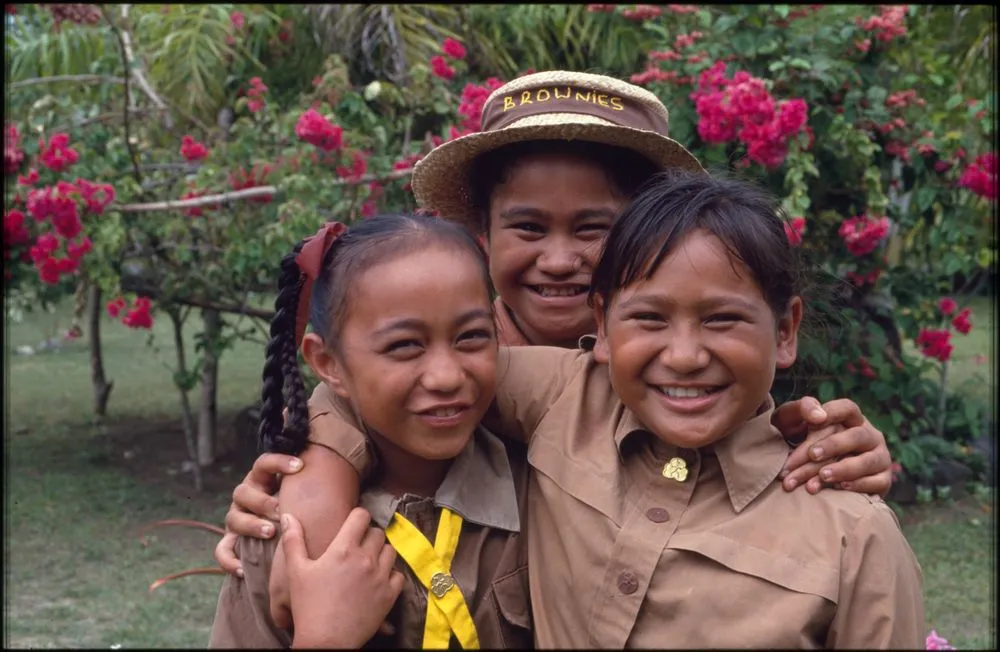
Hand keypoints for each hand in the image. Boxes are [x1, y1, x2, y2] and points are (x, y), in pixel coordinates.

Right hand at [215, 453, 302, 576]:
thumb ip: (312, 491)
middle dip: (262, 500)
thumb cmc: (301, 514)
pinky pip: (223, 550)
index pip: (263, 464)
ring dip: (251, 525)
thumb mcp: (304, 501)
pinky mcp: (231, 542)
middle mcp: (247, 498)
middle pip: (243, 492)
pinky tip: (243, 568)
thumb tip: (344, 480)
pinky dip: (229, 559)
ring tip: (270, 532)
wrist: (281, 544)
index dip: (278, 463)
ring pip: (233, 519)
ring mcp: (237, 519)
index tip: (300, 466)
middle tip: (281, 508)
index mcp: (263, 481)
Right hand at [284, 508, 403, 648]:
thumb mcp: (295, 571)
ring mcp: (380, 577)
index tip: (353, 523)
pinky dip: (391, 575)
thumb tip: (289, 516)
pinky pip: (398, 575)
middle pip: (377, 533)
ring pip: (390, 551)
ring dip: (381, 553)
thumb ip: (293, 541)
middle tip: (358, 545)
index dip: (358, 516)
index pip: (361, 516)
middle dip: (368, 535)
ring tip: (368, 561)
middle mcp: (365, 559)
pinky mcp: (389, 595)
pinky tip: (378, 580)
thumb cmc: (308, 606)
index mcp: (343, 549)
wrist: (325, 640)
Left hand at [776, 397, 892, 495]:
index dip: (832, 412)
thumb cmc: (800, 444)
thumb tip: (818, 415)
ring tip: (822, 475)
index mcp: (850, 419)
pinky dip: (858, 485)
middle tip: (811, 455)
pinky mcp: (883, 480)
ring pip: (867, 461)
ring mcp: (879, 458)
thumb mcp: (793, 424)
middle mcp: (869, 436)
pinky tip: (839, 487)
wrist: (814, 479)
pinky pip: (876, 482)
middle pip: (856, 436)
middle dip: (833, 446)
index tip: (812, 422)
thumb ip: (802, 411)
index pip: (847, 408)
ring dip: (844, 469)